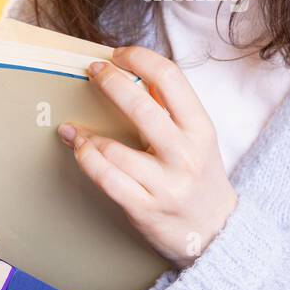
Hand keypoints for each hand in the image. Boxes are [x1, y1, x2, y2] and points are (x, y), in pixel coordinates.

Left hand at [57, 44, 238, 266]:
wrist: (215, 233)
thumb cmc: (201, 178)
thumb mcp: (198, 138)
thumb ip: (172, 106)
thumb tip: (137, 72)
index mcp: (200, 129)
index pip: (170, 77)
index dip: (139, 59)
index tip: (118, 55)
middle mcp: (184, 154)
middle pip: (140, 106)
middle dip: (109, 82)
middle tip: (92, 72)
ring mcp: (165, 184)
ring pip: (114, 149)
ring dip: (86, 132)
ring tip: (74, 125)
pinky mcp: (144, 208)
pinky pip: (106, 178)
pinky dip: (86, 158)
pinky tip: (78, 146)